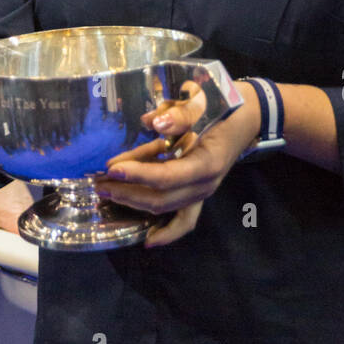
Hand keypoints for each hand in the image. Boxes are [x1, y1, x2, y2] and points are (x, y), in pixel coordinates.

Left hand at [0, 181, 33, 254]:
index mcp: (15, 218)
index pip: (27, 244)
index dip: (22, 255)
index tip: (16, 263)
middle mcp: (26, 211)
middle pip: (28, 237)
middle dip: (19, 248)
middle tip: (9, 256)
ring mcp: (28, 203)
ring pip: (28, 226)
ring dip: (20, 235)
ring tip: (9, 245)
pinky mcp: (26, 198)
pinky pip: (27, 216)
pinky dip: (20, 224)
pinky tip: (11, 229)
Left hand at [97, 85, 259, 247]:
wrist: (244, 119)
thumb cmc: (222, 108)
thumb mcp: (203, 102)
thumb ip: (180, 113)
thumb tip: (152, 122)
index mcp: (207, 163)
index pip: (167, 176)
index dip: (138, 174)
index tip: (112, 168)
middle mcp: (205, 185)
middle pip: (161, 198)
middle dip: (126, 192)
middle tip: (99, 181)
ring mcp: (202, 194)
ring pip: (165, 209)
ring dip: (133, 203)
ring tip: (106, 192)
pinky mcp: (197, 196)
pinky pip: (184, 222)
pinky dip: (167, 233)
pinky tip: (147, 241)